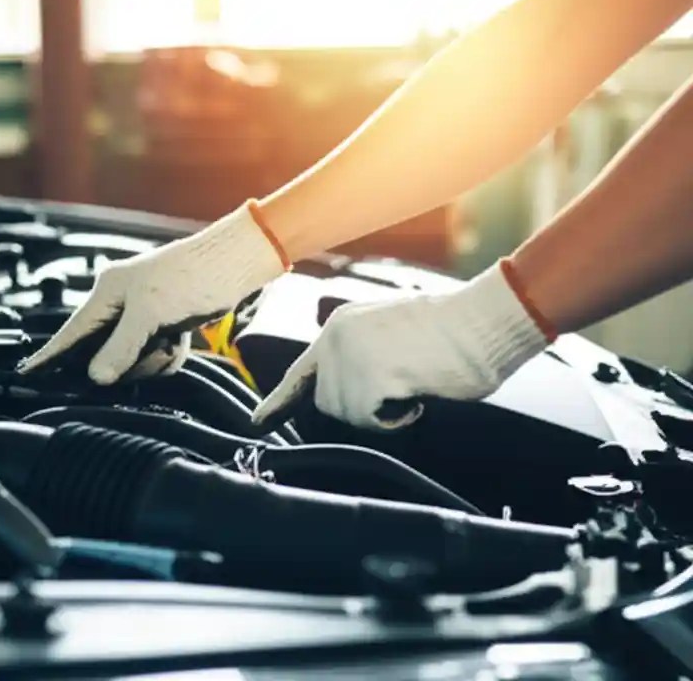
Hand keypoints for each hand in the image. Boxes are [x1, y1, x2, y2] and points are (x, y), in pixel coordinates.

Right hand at [19, 203, 287, 383]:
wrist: (234, 264)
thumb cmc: (190, 278)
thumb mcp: (150, 316)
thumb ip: (120, 348)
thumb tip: (95, 376)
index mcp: (107, 293)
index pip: (71, 331)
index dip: (52, 354)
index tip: (28, 371)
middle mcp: (120, 304)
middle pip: (105, 353)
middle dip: (129, 360)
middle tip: (151, 347)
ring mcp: (143, 315)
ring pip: (133, 359)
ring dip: (154, 359)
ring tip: (171, 341)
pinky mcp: (163, 324)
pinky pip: (155, 355)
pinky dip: (169, 355)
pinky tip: (180, 342)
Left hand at [252, 261, 551, 429]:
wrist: (482, 320)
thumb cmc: (452, 332)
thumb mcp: (390, 334)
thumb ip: (360, 357)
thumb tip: (354, 390)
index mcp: (339, 326)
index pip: (302, 371)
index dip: (280, 400)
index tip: (259, 420)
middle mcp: (334, 340)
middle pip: (328, 404)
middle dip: (360, 408)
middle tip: (400, 387)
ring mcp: (348, 358)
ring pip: (347, 415)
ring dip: (381, 412)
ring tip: (411, 383)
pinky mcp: (367, 378)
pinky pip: (370, 421)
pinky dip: (395, 419)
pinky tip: (415, 394)